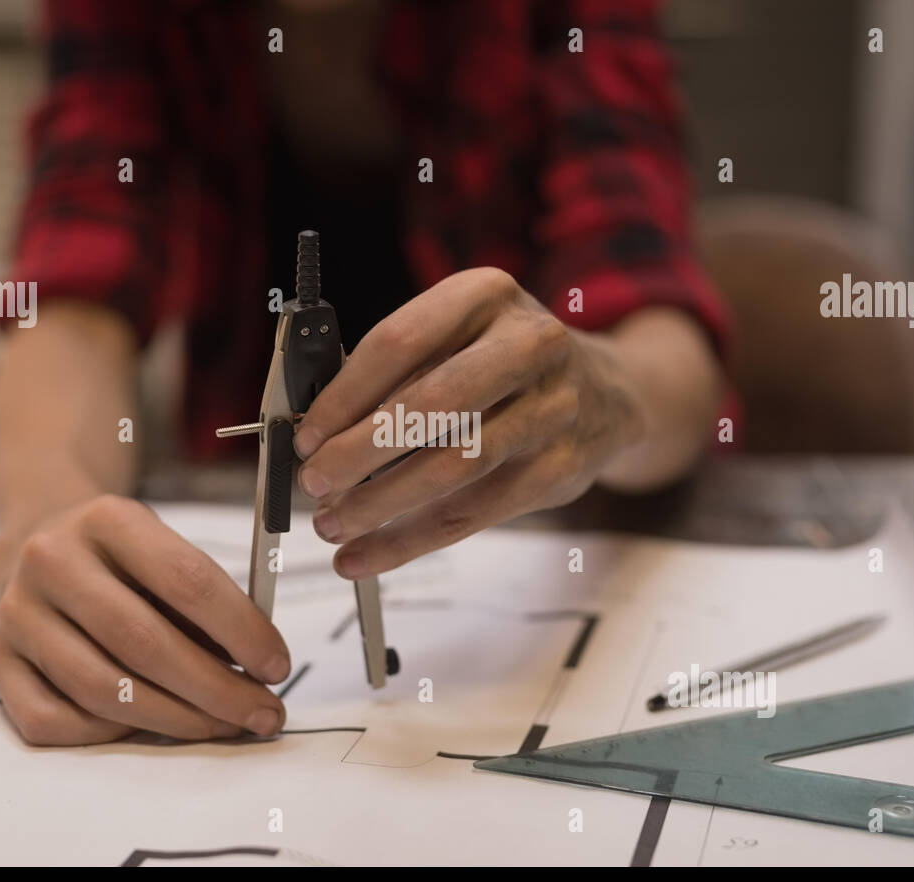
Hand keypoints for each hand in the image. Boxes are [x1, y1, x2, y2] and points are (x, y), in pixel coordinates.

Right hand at [0, 494, 290, 744]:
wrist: (38, 537)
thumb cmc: (124, 555)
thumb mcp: (167, 546)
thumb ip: (208, 598)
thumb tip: (258, 668)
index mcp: (108, 519)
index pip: (187, 580)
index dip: (241, 631)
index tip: (278, 666)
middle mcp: (52, 561)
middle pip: (144, 642)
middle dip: (215, 689)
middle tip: (262, 712)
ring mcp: (16, 614)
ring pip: (102, 689)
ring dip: (176, 719)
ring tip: (223, 724)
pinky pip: (53, 721)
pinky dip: (109, 734)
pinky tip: (149, 725)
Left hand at [291, 267, 647, 578]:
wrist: (608, 393)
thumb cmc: (505, 365)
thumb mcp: (462, 336)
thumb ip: (400, 371)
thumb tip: (317, 432)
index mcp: (487, 295)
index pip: (399, 342)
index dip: (344, 395)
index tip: (305, 435)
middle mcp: (531, 343)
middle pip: (432, 403)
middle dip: (360, 452)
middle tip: (314, 484)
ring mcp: (555, 407)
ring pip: (455, 465)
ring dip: (383, 503)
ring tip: (334, 524)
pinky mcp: (562, 468)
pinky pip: (476, 513)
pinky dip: (412, 540)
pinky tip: (369, 554)